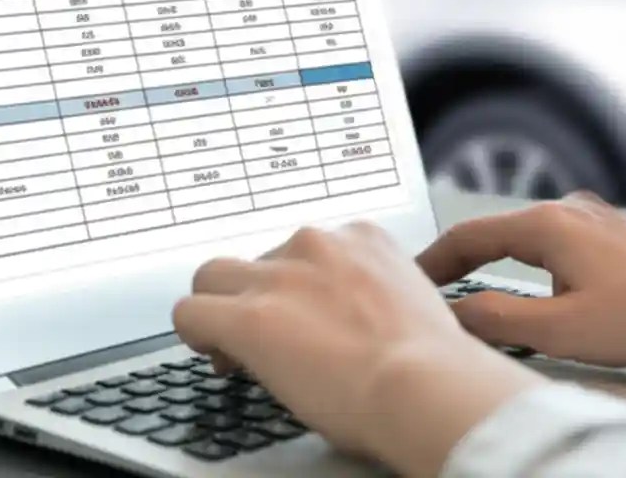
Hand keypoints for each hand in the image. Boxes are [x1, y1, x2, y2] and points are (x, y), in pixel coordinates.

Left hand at [172, 222, 544, 476]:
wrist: (426, 386)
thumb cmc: (434, 366)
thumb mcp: (410, 304)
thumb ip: (373, 295)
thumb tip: (353, 323)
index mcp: (362, 239)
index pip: (305, 249)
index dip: (293, 288)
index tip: (298, 319)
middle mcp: (316, 245)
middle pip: (255, 259)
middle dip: (253, 294)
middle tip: (263, 335)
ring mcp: (279, 277)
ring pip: (214, 277)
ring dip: (222, 310)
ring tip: (233, 350)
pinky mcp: (248, 316)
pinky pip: (192, 312)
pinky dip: (196, 335)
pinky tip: (216, 358)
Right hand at [418, 193, 625, 366]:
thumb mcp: (560, 330)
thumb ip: (499, 319)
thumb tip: (457, 314)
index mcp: (545, 226)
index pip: (468, 236)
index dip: (432, 260)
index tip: (409, 279)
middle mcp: (566, 212)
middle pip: (494, 234)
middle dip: (459, 261)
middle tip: (432, 288)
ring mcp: (592, 222)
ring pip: (525, 241)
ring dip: (496, 265)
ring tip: (475, 293)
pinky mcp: (612, 239)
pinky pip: (553, 247)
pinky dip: (528, 267)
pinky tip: (534, 293)